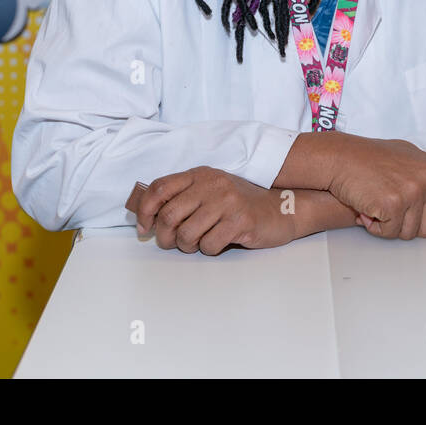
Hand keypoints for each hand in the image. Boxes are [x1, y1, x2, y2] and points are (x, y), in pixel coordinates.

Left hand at [133, 167, 296, 254]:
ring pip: (186, 234)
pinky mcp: (240, 221)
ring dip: (188, 246)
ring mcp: (227, 201)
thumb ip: (183, 198)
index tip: (144, 228)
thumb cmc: (239, 205)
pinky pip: (208, 245)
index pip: (159, 188)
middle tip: (172, 243)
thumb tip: (149, 219)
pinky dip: (209, 250)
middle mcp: (212, 184)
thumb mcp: (210, 191)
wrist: (281, 209)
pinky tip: (221, 242)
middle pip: (169, 215)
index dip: (144, 211)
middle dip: (165, 237)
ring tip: (199, 243)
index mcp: (200, 174)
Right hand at [326, 137, 425, 239]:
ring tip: (374, 204)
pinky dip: (374, 227)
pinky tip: (365, 207)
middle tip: (386, 207)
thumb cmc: (371, 158)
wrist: (340, 156)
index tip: (403, 206)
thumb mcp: (411, 158)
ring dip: (388, 226)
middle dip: (405, 224)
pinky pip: (388, 233)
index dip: (420, 217)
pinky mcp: (393, 204)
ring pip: (409, 233)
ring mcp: (412, 191)